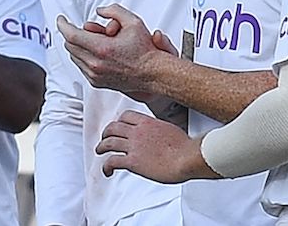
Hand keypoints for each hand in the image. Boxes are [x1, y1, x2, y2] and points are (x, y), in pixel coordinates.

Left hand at [59, 4, 169, 98]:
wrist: (152, 73)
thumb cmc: (145, 50)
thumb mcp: (133, 22)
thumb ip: (114, 11)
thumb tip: (100, 11)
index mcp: (102, 48)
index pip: (71, 35)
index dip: (63, 25)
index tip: (61, 19)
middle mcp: (95, 64)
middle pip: (70, 45)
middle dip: (73, 34)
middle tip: (87, 28)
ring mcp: (94, 75)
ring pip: (74, 56)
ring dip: (79, 45)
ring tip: (96, 40)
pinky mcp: (96, 82)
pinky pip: (81, 66)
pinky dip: (84, 56)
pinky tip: (97, 51)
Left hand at [96, 111, 214, 181]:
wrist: (187, 157)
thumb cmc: (185, 147)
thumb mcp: (171, 129)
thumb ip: (161, 130)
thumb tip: (162, 135)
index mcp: (147, 122)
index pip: (126, 116)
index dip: (119, 121)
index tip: (118, 126)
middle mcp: (137, 132)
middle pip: (113, 127)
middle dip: (106, 133)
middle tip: (105, 138)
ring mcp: (133, 146)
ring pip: (109, 143)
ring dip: (101, 147)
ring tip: (99, 151)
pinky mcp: (132, 162)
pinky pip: (112, 161)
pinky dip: (106, 167)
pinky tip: (107, 171)